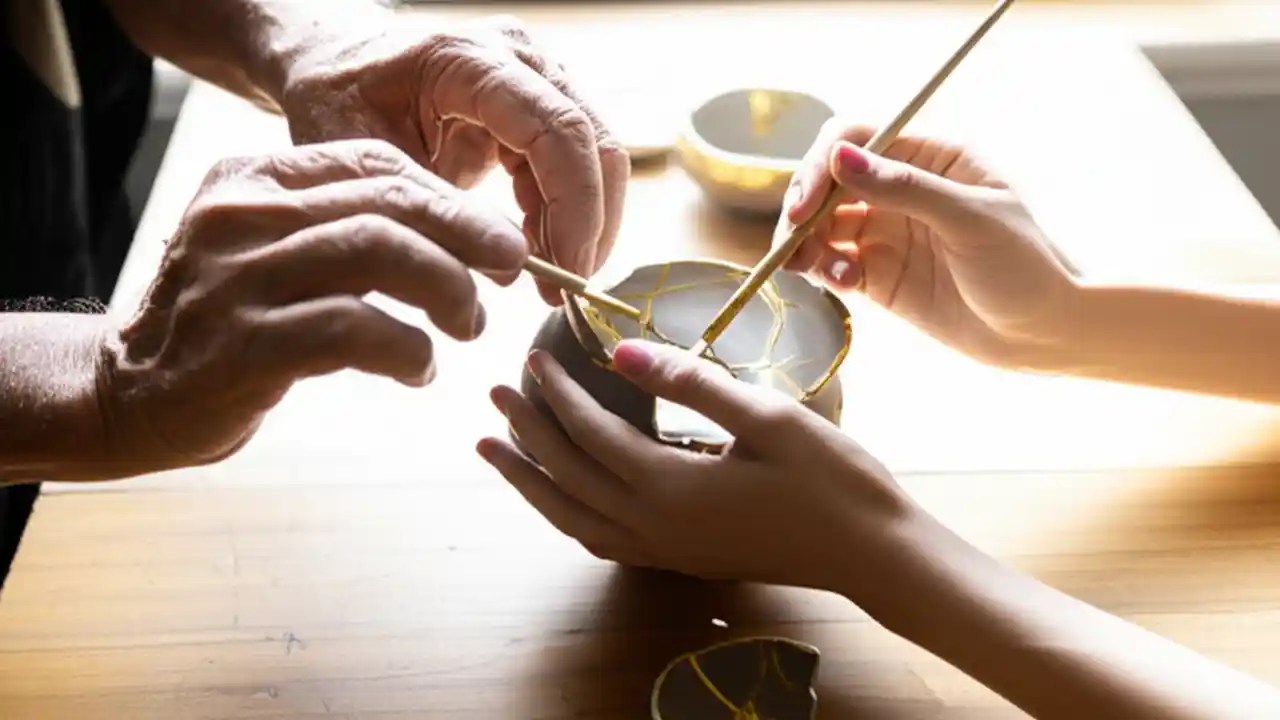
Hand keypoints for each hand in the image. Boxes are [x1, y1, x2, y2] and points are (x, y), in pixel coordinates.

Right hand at [98, 139, 526, 473]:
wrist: (126, 392)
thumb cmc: (226, 323)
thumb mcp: (272, 253)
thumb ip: (344, 230)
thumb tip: (465, 238)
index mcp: (253, 180)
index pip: (376, 165)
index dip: (452, 201)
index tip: (495, 237)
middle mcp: (240, 216)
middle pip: (388, 202)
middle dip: (468, 235)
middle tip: (509, 271)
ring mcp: (236, 278)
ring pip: (377, 252)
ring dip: (447, 289)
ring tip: (469, 324)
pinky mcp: (242, 346)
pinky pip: (353, 330)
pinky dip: (407, 348)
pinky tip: (420, 368)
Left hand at [278, 13, 629, 303]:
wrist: (336, 63)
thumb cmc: (337, 101)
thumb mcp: (364, 161)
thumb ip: (433, 212)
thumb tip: (510, 270)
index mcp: (469, 59)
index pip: (556, 131)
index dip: (574, 207)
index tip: (567, 274)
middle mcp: (518, 57)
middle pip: (592, 143)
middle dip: (589, 224)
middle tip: (567, 291)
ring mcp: (536, 78)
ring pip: (595, 156)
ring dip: (583, 223)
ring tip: (553, 281)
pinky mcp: (539, 105)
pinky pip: (574, 164)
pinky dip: (566, 214)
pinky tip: (540, 254)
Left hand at [477, 340, 922, 603]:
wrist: (873, 552)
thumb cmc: (832, 480)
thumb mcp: (769, 417)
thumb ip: (691, 384)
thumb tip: (620, 352)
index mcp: (671, 489)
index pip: (592, 436)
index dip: (558, 395)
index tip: (533, 358)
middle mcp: (654, 528)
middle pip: (568, 478)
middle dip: (526, 434)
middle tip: (493, 395)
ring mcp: (666, 552)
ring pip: (573, 519)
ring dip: (531, 483)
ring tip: (496, 453)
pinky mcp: (682, 559)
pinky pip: (601, 539)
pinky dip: (567, 514)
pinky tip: (563, 496)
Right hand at [783, 123, 1078, 367]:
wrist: (1044, 333)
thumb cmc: (1024, 265)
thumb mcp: (970, 219)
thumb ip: (904, 188)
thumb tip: (840, 156)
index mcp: (930, 158)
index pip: (858, 140)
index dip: (823, 164)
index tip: (806, 201)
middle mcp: (902, 190)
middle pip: (829, 182)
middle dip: (802, 206)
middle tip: (791, 239)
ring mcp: (888, 233)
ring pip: (823, 225)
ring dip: (804, 242)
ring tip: (806, 266)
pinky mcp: (878, 276)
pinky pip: (833, 264)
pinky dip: (822, 270)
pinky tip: (839, 283)